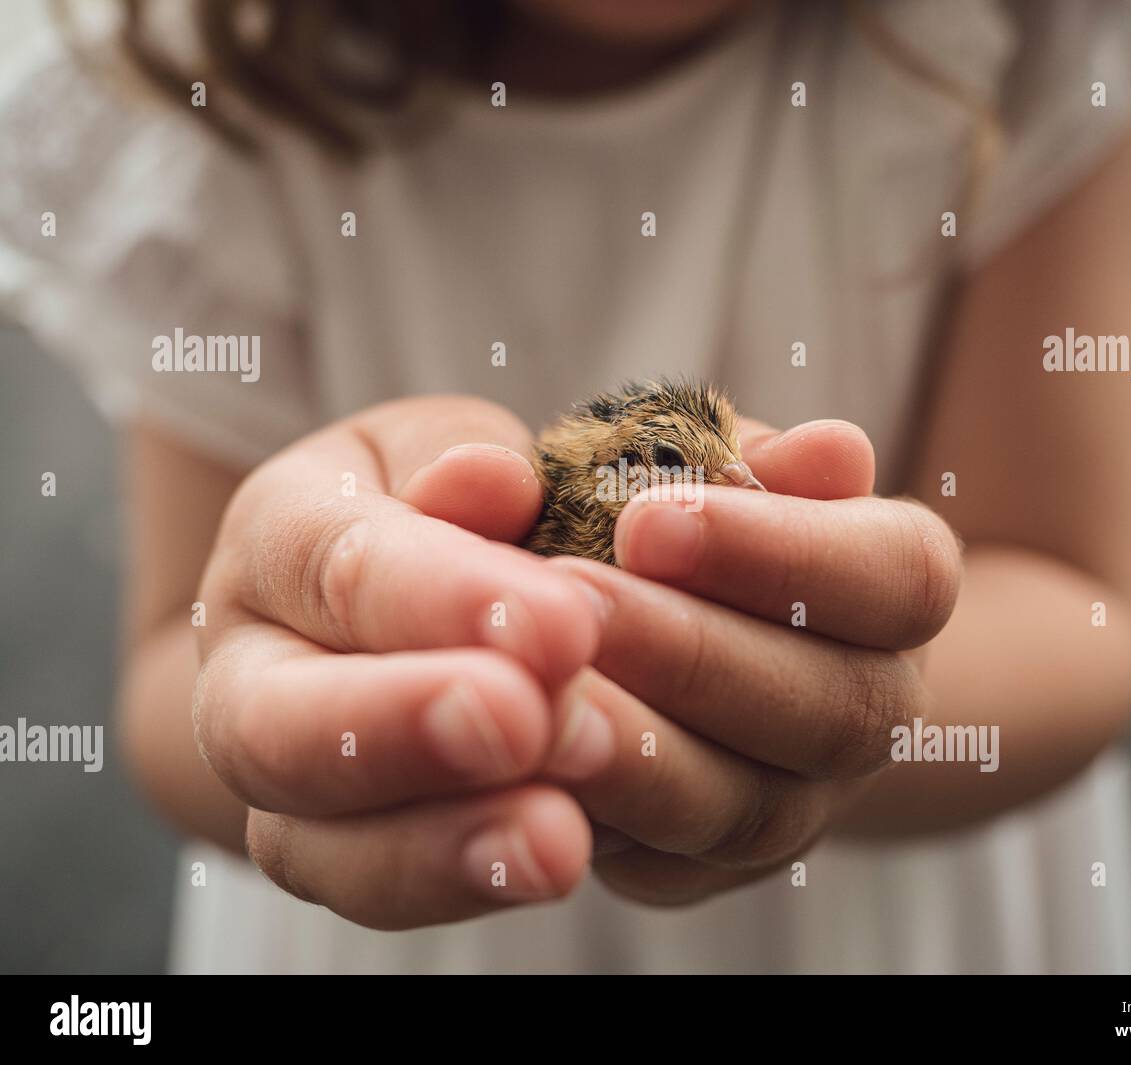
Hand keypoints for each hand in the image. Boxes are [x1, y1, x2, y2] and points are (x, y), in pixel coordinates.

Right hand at [192, 396, 606, 927]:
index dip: (440, 595)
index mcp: (278, 538)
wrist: (398, 607)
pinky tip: (549, 864)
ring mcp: (285, 784)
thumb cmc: (440, 507)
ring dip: (441, 844)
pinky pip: (379, 893)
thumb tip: (490, 481)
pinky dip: (462, 883)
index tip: (559, 621)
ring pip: (313, 845)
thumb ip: (464, 460)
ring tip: (557, 838)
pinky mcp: (342, 857)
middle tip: (528, 723)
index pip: (337, 562)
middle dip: (407, 729)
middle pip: (278, 727)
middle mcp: (249, 672)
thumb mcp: (448, 449)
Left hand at [542, 419, 961, 903]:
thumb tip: (831, 449)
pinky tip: (520, 769)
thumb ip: (729, 450)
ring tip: (539, 698)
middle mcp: (869, 709)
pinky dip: (592, 820)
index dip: (786, 553)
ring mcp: (798, 804)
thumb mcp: (684, 459)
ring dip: (643, 753)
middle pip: (837, 708)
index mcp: (891, 590)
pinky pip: (664, 867)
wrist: (633, 620)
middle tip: (571, 600)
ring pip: (750, 807)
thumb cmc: (662, 511)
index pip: (899, 577)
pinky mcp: (707, 869)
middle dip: (696, 652)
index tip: (650, 518)